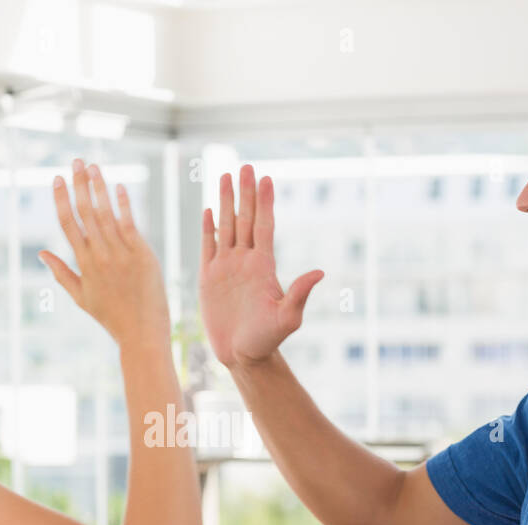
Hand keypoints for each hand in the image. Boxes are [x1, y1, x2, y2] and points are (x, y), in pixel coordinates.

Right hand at [39, 158, 168, 348]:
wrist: (141, 332)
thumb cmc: (110, 316)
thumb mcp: (81, 297)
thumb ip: (61, 273)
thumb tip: (41, 253)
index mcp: (84, 264)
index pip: (68, 224)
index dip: (61, 199)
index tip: (56, 179)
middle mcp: (100, 256)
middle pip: (86, 212)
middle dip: (79, 184)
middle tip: (75, 161)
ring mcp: (122, 254)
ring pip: (107, 214)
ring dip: (100, 187)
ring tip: (93, 166)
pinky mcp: (142, 254)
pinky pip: (130, 224)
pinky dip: (124, 204)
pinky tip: (119, 186)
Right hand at [199, 164, 323, 367]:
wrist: (242, 356)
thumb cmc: (267, 340)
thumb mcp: (287, 318)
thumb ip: (300, 294)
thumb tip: (320, 272)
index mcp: (264, 266)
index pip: (264, 226)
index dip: (265, 202)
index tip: (266, 178)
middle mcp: (246, 261)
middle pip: (244, 218)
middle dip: (245, 192)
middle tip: (245, 166)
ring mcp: (226, 268)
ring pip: (225, 226)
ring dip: (224, 202)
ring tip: (224, 176)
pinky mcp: (209, 279)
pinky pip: (207, 247)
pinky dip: (208, 228)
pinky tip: (208, 210)